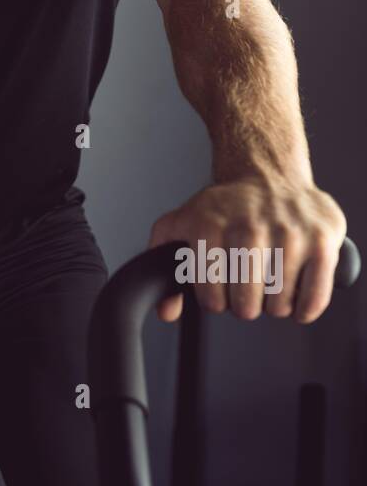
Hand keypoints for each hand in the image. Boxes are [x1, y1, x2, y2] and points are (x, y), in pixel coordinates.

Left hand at [148, 171, 346, 324]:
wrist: (268, 174)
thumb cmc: (226, 206)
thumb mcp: (182, 225)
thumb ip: (164, 266)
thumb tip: (166, 311)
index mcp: (209, 228)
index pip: (212, 300)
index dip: (215, 300)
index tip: (220, 287)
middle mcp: (248, 230)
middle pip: (246, 307)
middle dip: (244, 302)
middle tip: (247, 283)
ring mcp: (288, 235)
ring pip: (278, 307)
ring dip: (273, 303)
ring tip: (269, 279)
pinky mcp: (321, 241)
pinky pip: (313, 299)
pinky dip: (304, 308)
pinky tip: (295, 295)